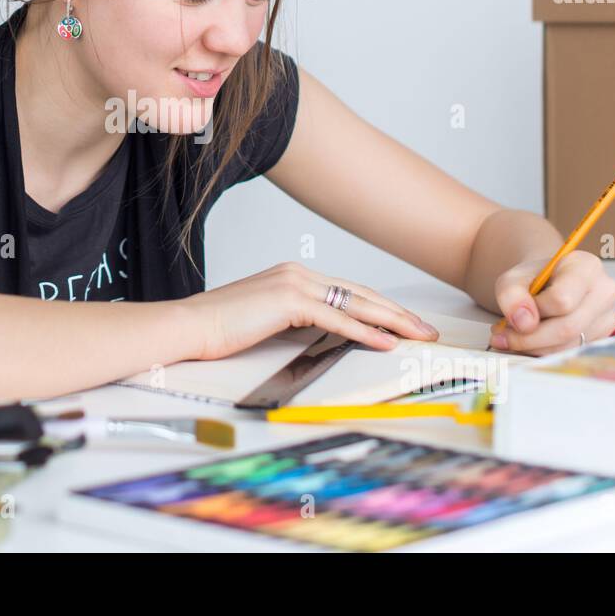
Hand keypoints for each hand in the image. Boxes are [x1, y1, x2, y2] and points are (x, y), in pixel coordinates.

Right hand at [183, 261, 441, 359]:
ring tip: (417, 334)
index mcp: (291, 276)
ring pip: (356, 302)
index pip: (348, 291)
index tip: (404, 323)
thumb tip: (326, 339)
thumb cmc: (218, 330)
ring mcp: (294, 283)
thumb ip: (295, 324)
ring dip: (392, 320)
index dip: (380, 307)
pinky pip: (338, 318)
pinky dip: (366, 331)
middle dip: (397, 312)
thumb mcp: (265, 324)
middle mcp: (297, 273)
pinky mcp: (289, 300)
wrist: (188, 327)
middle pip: (360, 293)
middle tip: (425, 328)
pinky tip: (386, 342)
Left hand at [490, 250, 614, 354]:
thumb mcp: (513, 279)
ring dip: (534, 347)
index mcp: (586, 267)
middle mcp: (605, 291)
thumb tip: (524, 323)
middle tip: (503, 336)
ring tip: (513, 337)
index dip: (534, 311)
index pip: (562, 299)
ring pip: (569, 344)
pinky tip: (530, 341)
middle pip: (568, 327)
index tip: (514, 312)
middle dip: (530, 337)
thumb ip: (511, 295)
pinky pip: (571, 352)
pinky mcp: (602, 337)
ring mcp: (607, 316)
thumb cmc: (533, 279)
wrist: (548, 285)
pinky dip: (545, 351)